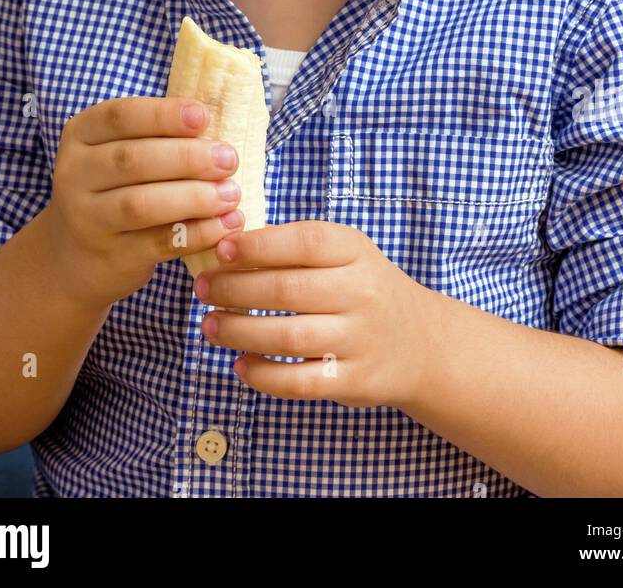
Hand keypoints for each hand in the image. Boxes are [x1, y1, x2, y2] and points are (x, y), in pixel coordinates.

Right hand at [43, 96, 245, 309]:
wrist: (75, 255)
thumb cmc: (115, 187)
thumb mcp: (119, 152)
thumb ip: (158, 135)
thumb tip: (222, 118)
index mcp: (80, 135)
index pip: (119, 117)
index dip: (163, 115)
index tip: (203, 116)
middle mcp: (74, 174)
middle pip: (133, 160)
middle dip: (188, 157)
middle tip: (229, 159)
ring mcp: (88, 219)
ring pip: (142, 204)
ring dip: (194, 197)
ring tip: (231, 193)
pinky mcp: (110, 256)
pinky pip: (158, 243)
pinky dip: (197, 233)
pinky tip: (225, 225)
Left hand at [194, 220, 433, 408]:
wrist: (419, 342)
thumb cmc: (363, 288)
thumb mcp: (345, 254)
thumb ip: (297, 248)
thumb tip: (230, 247)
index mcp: (355, 252)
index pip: (304, 242)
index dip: (258, 246)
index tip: (221, 250)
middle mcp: (361, 293)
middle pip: (288, 290)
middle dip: (235, 289)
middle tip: (202, 289)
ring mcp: (359, 339)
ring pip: (289, 336)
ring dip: (240, 331)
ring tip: (210, 326)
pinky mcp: (354, 381)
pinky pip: (300, 381)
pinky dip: (263, 375)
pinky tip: (239, 364)